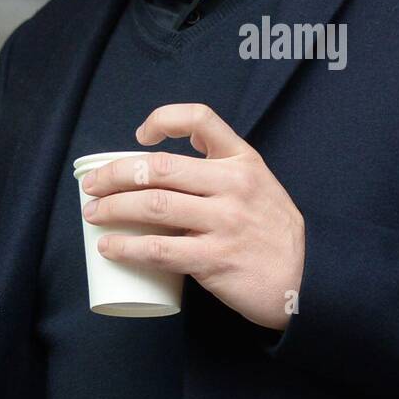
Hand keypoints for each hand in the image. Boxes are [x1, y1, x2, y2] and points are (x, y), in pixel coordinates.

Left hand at [79, 104, 305, 331]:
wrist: (306, 279)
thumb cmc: (273, 233)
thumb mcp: (260, 186)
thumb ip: (222, 173)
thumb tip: (164, 174)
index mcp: (242, 161)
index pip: (200, 119)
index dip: (163, 119)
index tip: (139, 136)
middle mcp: (233, 185)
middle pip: (160, 167)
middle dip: (115, 174)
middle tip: (92, 186)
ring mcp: (224, 222)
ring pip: (153, 206)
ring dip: (112, 209)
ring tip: (93, 214)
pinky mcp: (214, 259)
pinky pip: (159, 249)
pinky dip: (126, 247)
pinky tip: (109, 248)